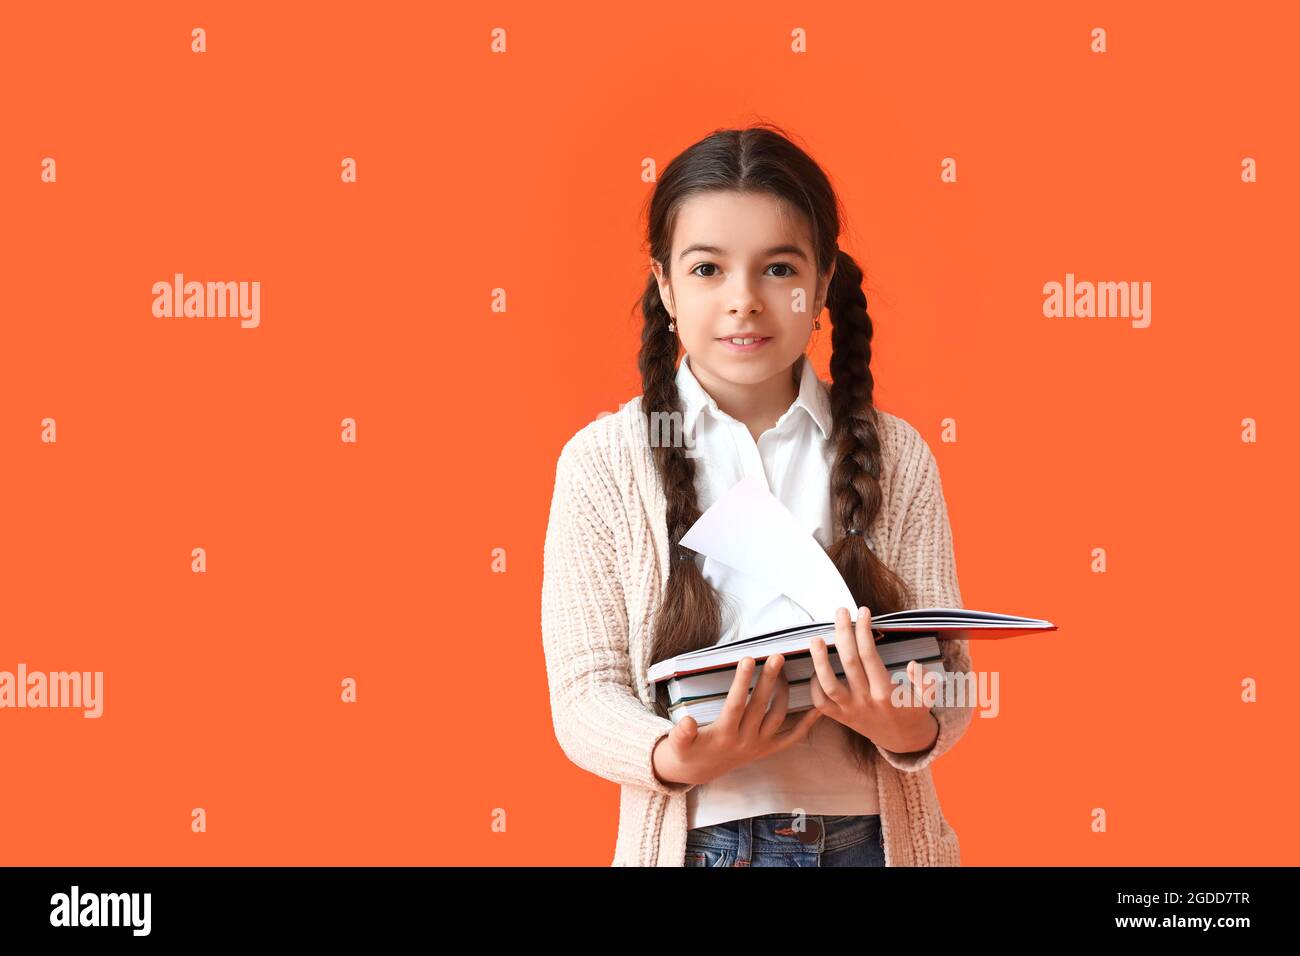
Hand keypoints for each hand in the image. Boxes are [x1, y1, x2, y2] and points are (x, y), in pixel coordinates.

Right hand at [652, 653, 824, 786]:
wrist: (699, 770)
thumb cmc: (686, 750)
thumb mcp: (678, 744)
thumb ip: (681, 733)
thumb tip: (687, 722)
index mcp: (723, 735)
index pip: (735, 704)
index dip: (742, 682)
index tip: (748, 658)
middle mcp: (745, 741)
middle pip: (761, 706)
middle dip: (770, 679)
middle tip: (778, 655)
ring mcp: (759, 746)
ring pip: (778, 717)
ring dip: (784, 692)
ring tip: (784, 667)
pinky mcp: (768, 750)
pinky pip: (792, 737)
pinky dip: (807, 723)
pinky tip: (818, 706)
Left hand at [806, 606, 939, 754]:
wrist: (903, 741)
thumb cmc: (914, 711)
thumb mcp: (927, 698)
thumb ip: (925, 682)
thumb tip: (912, 665)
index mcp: (886, 693)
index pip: (869, 655)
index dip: (864, 631)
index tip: (863, 612)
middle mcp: (866, 701)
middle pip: (849, 662)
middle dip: (843, 633)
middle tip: (840, 612)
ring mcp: (850, 711)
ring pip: (829, 684)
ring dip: (819, 660)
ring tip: (816, 638)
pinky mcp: (841, 718)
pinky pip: (821, 703)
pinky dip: (814, 685)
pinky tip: (816, 666)